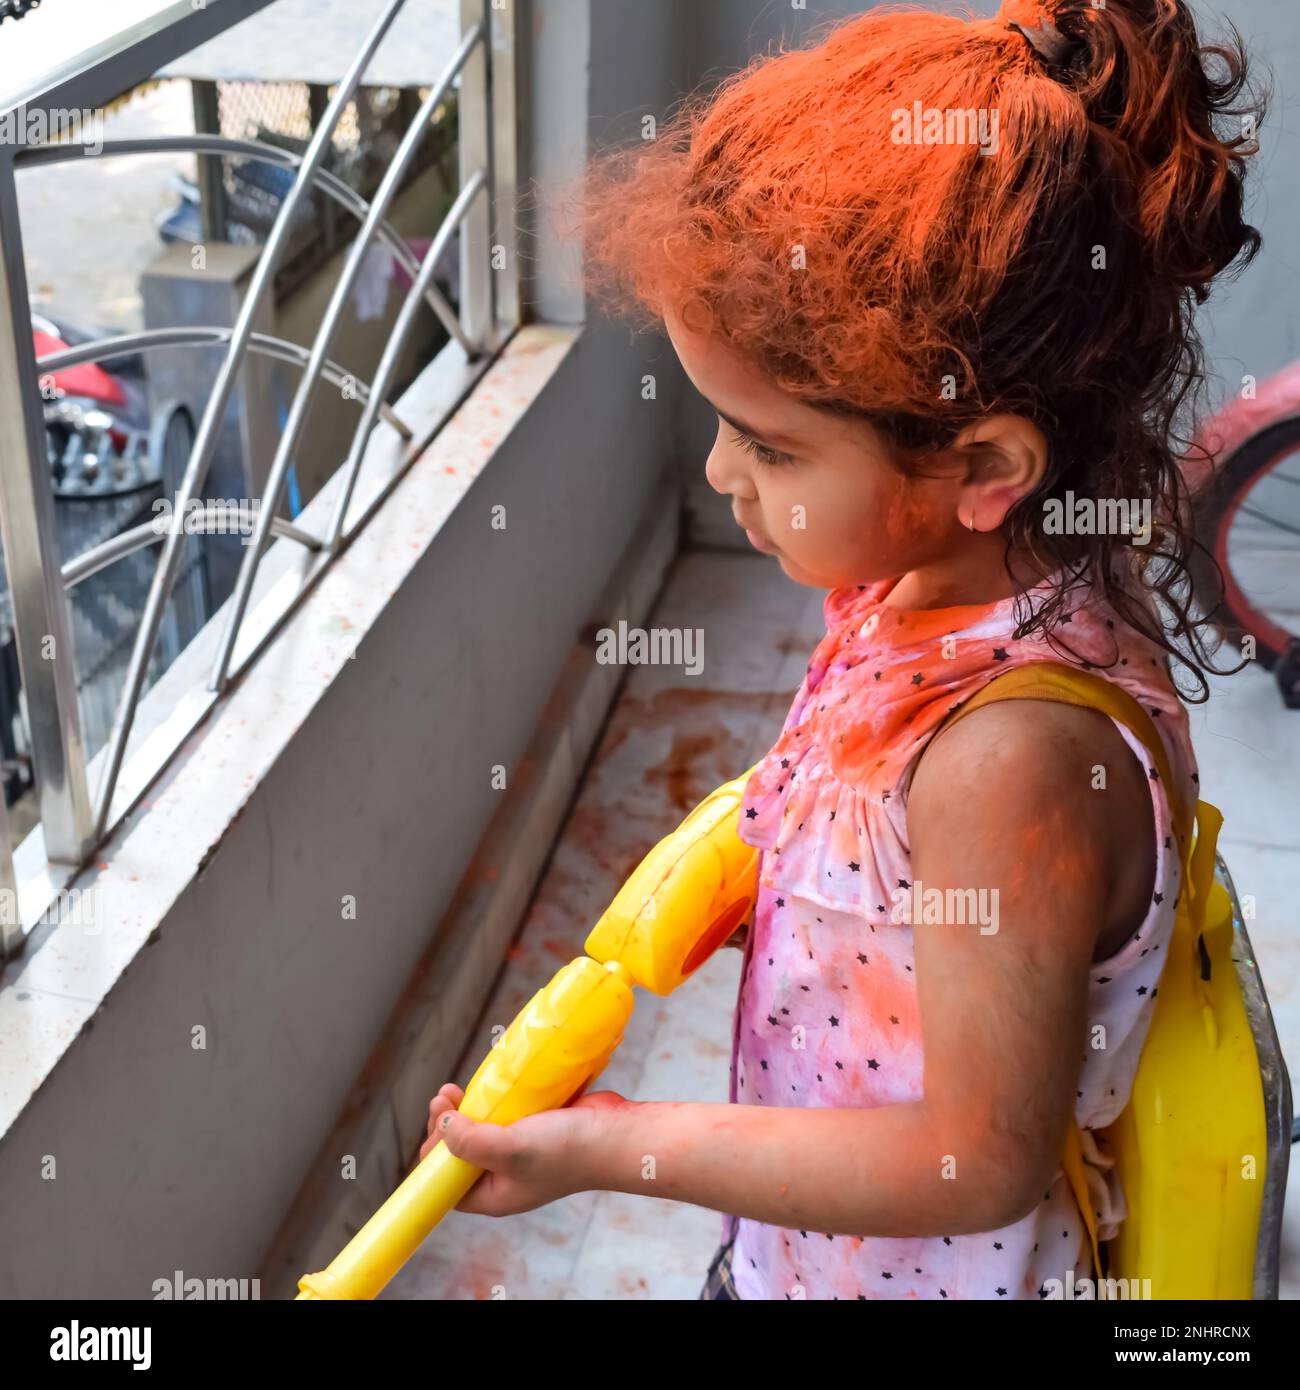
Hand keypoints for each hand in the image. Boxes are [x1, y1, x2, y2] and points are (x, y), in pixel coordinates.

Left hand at [418, 1083, 629, 1216]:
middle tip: (445, 1098)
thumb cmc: (567, 1151)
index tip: (439, 1121)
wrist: (616, 1134)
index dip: (434, 1153)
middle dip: (446, 1126)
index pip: (446, 1183)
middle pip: (459, 1153)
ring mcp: (520, 1150)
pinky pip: (503, 1115)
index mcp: (494, 1195)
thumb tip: (442, 1126)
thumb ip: (472, 1143)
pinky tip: (486, 1085)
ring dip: (465, 1110)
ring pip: (479, 1131)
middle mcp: (503, 1176)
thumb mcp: (511, 1150)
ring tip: (456, 1089)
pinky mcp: (534, 1127)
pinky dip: (491, 1100)